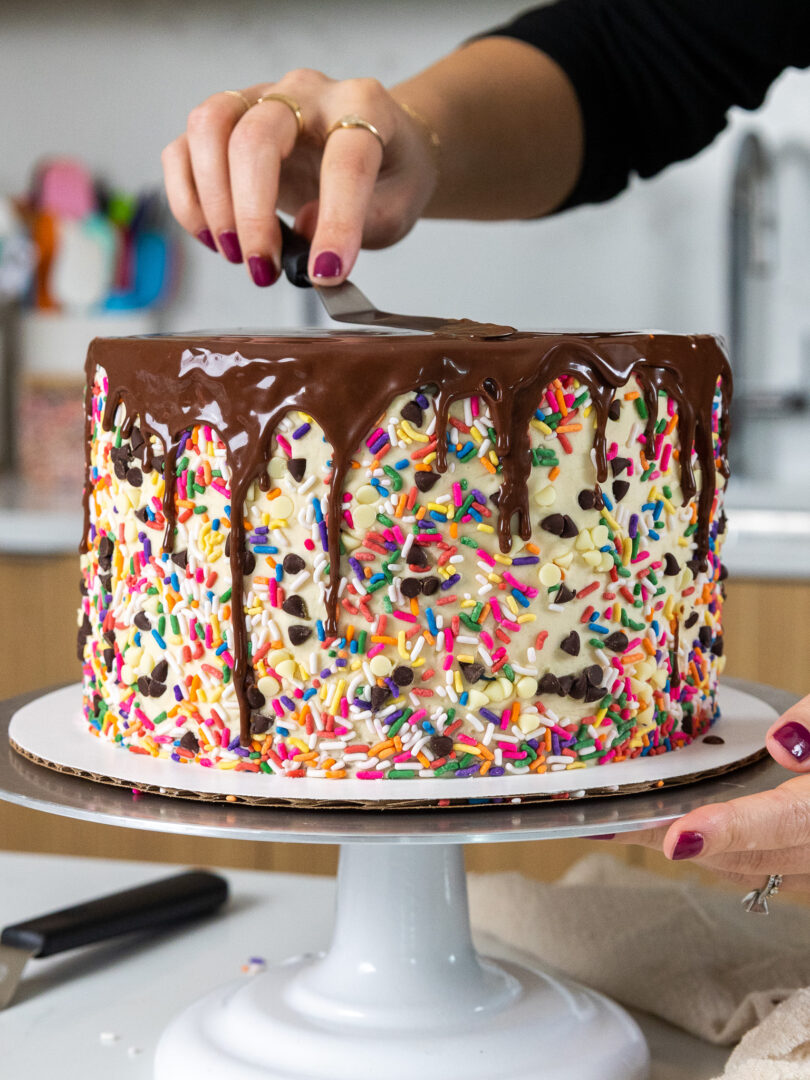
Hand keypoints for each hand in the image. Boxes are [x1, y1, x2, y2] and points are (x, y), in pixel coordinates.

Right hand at [161, 70, 438, 286]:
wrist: (382, 144)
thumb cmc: (389, 176)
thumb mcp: (397, 207)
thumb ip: (364, 221)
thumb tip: (303, 231)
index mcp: (363, 107)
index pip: (346, 159)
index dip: (337, 222)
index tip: (327, 274)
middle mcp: (306, 92)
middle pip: (257, 135)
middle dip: (252, 213)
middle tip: (263, 269)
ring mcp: (259, 98)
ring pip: (210, 126)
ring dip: (213, 201)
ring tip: (234, 253)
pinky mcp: (226, 122)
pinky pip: (183, 148)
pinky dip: (188, 199)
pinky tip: (213, 238)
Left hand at [606, 697, 809, 895]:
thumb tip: (781, 743)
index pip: (785, 822)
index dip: (729, 832)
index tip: (678, 837)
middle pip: (748, 857)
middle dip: (670, 842)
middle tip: (602, 823)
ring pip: (745, 869)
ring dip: (678, 849)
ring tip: (610, 825)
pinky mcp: (802, 864)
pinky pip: (753, 867)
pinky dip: (707, 850)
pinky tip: (662, 827)